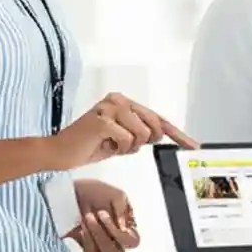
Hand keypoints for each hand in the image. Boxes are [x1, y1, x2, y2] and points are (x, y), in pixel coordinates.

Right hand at [46, 93, 197, 169]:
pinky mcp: (102, 120)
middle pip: (154, 125)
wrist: (58, 152)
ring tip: (109, 144)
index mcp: (123, 101)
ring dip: (127, 147)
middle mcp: (118, 100)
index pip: (157, 117)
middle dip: (145, 141)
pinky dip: (117, 149)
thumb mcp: (121, 140)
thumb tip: (158, 135)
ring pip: (142, 135)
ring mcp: (110, 108)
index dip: (177, 133)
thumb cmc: (89, 145)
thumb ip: (140, 134)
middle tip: (122, 145)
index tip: (192, 145)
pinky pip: (127, 141)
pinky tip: (102, 145)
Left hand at [65, 179, 138, 251]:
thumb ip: (122, 209)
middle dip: (101, 232)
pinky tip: (81, 233)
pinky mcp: (89, 250)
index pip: (133, 241)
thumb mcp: (115, 194)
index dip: (121, 235)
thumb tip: (124, 229)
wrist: (71, 193)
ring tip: (84, 220)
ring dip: (93, 239)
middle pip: (117, 251)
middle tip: (90, 215)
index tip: (104, 216)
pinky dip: (87, 247)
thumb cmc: (95, 192)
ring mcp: (103, 246)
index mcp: (128, 226)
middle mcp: (118, 239)